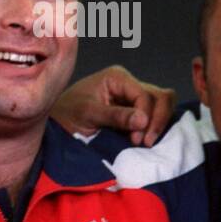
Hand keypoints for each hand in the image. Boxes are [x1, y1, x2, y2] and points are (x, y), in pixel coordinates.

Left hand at [51, 65, 175, 145]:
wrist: (58, 123)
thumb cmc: (68, 113)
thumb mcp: (89, 114)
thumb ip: (116, 116)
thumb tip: (143, 121)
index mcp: (118, 77)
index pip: (145, 95)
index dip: (146, 117)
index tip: (137, 139)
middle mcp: (130, 84)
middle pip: (161, 97)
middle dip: (157, 120)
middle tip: (145, 143)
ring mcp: (134, 98)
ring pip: (162, 105)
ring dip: (158, 124)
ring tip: (144, 143)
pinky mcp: (136, 112)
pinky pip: (155, 116)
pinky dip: (154, 128)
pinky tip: (145, 141)